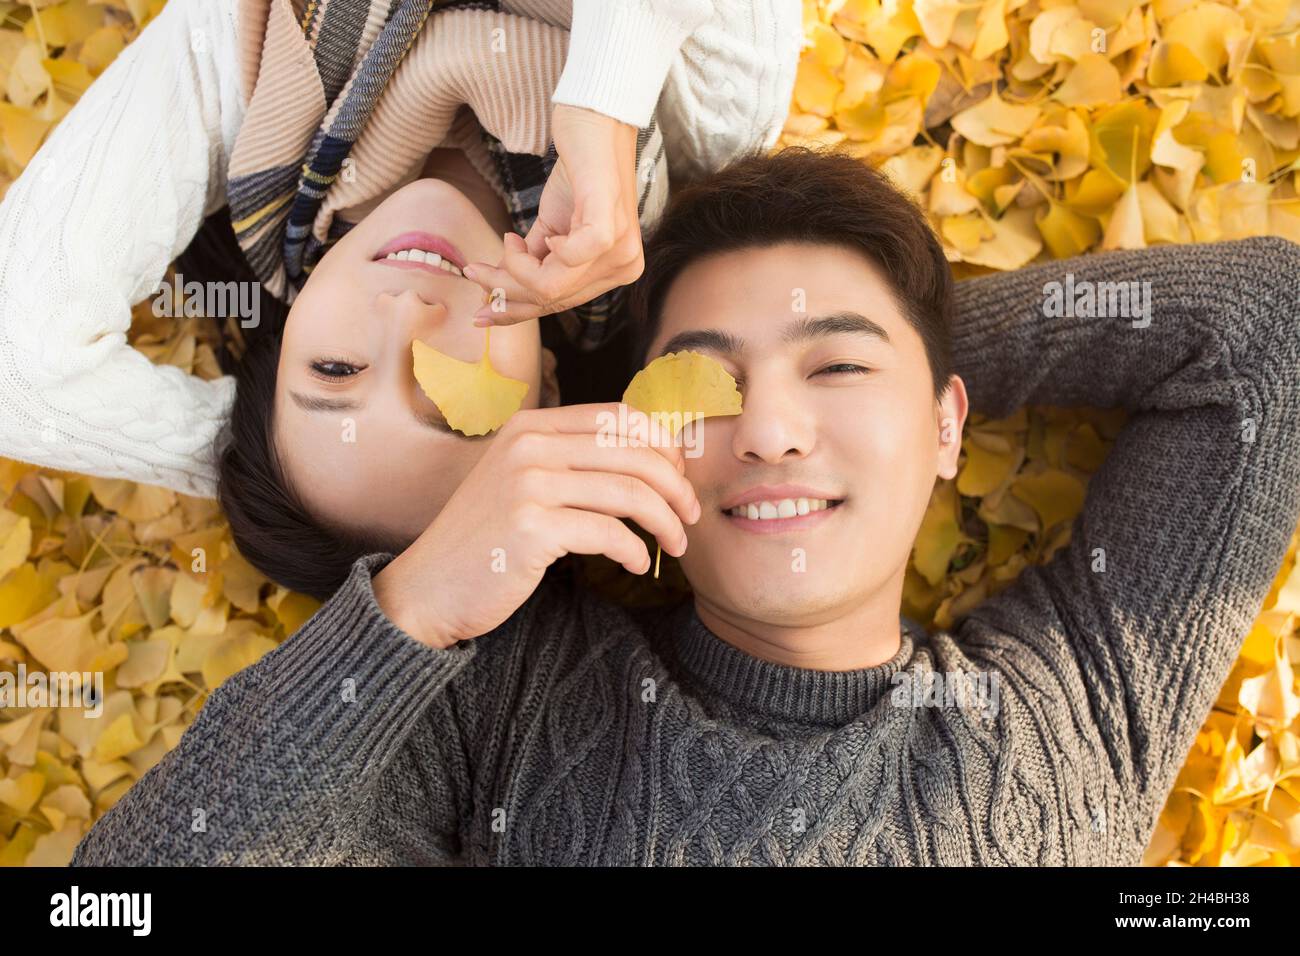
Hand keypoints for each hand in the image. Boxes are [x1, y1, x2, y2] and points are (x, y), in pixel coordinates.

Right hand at [372, 403, 699, 647]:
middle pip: (634, 452)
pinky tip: (638, 565)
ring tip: (675, 543)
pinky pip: (610, 534)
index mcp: (531, 426)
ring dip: (666, 521)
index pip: (619, 417)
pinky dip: (636, 551)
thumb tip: (651, 459)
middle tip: (690, 516)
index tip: (680, 477)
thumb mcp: (521, 481)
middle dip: (676, 486)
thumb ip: (570, 461)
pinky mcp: (531, 528)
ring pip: (630, 492)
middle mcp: (529, 446)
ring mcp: (527, 484)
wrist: (428, 587)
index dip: (663, 444)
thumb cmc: (485, 540)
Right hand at [462, 104, 644, 326]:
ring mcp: (620, 250)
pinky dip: (535, 253)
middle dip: (505, 290)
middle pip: (551, 299)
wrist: (596, 122)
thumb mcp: (552, 226)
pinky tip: (531, 234)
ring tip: (504, 241)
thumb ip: (534, 261)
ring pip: (551, 288)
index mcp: (615, 272)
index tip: (481, 310)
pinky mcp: (608, 227)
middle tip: (474, 272)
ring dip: (513, 268)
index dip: (516, 312)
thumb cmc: (577, 172)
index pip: (560, 303)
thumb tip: (496, 293)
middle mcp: (624, 268)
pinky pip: (564, 262)